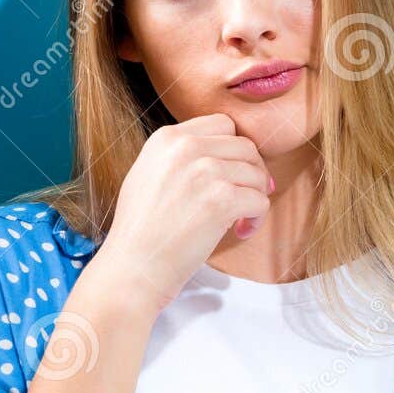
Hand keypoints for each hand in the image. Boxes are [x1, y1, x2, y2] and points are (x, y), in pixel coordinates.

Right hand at [93, 113, 271, 313]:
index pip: (223, 125)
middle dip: (252, 173)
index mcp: (167, 138)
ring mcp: (205, 172)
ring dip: (256, 197)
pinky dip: (257, 218)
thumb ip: (179, 156)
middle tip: (245, 198)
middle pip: (245, 147)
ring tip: (241, 219)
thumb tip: (223, 153)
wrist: (133, 267)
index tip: (234, 173)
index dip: (234, 150)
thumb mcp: (147, 174)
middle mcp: (186, 147)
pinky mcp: (221, 200)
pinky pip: (260, 200)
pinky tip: (241, 231)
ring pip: (257, 174)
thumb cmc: (140, 231)